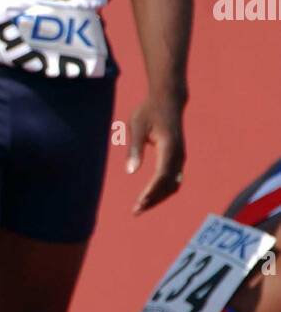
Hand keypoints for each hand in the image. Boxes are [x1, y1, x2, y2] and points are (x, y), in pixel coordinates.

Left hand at [127, 96, 185, 214]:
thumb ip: (134, 149)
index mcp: (169, 147)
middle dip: (153, 200)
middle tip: (135, 211)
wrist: (168, 100)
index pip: (161, 175)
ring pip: (173, 185)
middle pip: (168, 185)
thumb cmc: (149, 111)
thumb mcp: (137, 125)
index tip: (140, 202)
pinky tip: (149, 197)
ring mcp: (180, 157)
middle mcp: (178, 155)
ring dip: (158, 198)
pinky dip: (162, 191)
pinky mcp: (178, 158)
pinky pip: (173, 180)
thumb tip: (130, 171)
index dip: (152, 191)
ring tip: (140, 207)